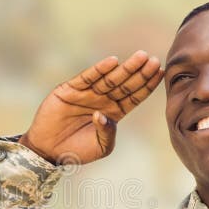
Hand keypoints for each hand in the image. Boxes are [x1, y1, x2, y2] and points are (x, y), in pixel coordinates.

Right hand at [18, 50, 163, 164]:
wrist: (49, 152)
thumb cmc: (77, 151)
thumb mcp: (101, 147)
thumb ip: (108, 133)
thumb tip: (104, 115)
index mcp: (114, 113)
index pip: (134, 96)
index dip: (147, 85)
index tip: (160, 73)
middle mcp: (102, 100)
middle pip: (125, 84)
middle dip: (139, 72)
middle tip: (153, 60)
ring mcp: (86, 94)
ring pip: (109, 78)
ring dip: (125, 68)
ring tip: (140, 57)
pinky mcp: (69, 90)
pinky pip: (87, 77)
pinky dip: (98, 69)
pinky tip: (112, 62)